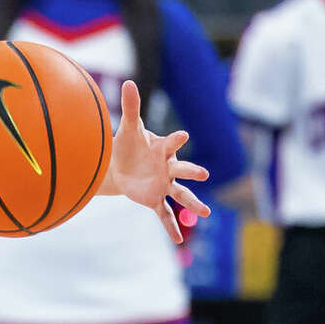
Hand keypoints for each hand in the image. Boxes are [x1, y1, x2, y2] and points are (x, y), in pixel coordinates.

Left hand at [109, 79, 210, 242]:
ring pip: (181, 195)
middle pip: (182, 170)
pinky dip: (171, 227)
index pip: (171, 142)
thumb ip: (130, 107)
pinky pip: (165, 215)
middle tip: (202, 173)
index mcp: (163, 149)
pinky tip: (178, 241)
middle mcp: (168, 167)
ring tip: (207, 212)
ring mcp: (164, 185)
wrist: (117, 166)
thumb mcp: (128, 128)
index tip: (182, 135)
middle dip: (192, 171)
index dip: (176, 139)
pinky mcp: (155, 199)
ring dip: (193, 203)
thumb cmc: (126, 145)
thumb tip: (128, 82)